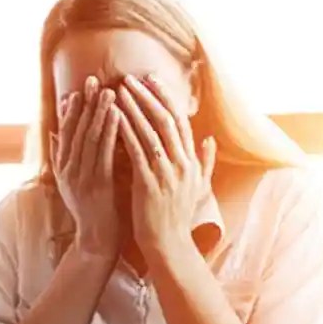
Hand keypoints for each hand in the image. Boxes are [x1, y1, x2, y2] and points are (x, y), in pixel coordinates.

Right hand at [52, 75, 121, 257]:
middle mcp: (69, 170)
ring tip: (108, 91)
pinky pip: (104, 153)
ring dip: (99, 112)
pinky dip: (110, 132)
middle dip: (85, 104)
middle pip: (76, 130)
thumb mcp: (73, 182)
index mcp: (63, 168)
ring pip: (90, 138)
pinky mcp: (98, 184)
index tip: (79, 88)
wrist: (96, 241)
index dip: (72, 109)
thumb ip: (65, 157)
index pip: (66, 132)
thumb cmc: (92, 210)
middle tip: (92, 80)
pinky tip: (118, 115)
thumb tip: (57, 132)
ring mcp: (82, 177)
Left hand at [115, 73, 215, 263]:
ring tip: (117, 90)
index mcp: (191, 161)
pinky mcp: (150, 183)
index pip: (180, 121)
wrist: (168, 245)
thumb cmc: (177, 217)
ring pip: (151, 131)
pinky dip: (125, 131)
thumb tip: (209, 139)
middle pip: (166, 120)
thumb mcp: (198, 187)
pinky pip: (137, 150)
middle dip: (148, 96)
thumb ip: (205, 162)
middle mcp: (183, 163)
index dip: (166, 98)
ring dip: (134, 108)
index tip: (152, 79)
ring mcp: (167, 172)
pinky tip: (113, 117)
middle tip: (131, 77)